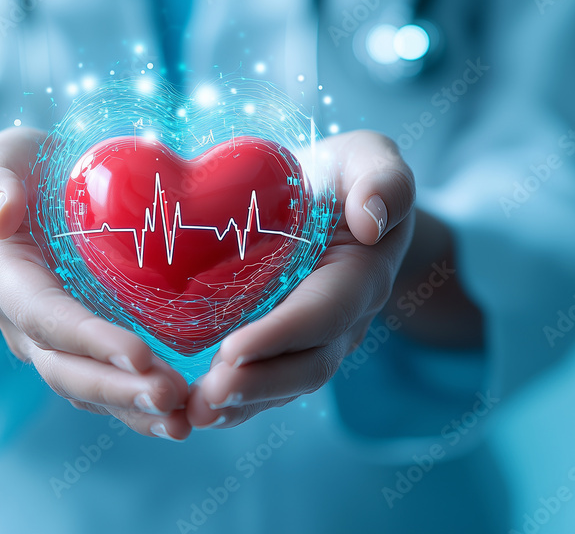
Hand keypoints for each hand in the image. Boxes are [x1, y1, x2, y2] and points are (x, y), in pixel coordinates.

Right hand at [0, 128, 191, 440]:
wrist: (18, 204)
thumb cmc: (17, 175)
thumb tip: (2, 215)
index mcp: (4, 278)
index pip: (45, 317)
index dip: (89, 340)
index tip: (139, 355)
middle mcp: (23, 323)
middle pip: (66, 370)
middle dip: (117, 390)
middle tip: (172, 400)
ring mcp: (51, 343)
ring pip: (86, 390)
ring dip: (132, 410)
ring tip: (183, 421)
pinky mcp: (81, 349)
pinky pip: (105, 386)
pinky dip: (137, 406)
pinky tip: (182, 414)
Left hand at [187, 131, 415, 428]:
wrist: (330, 195)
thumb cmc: (344, 174)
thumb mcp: (369, 158)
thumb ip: (383, 178)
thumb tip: (371, 220)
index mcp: (361, 276)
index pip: (323, 314)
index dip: (281, 336)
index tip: (232, 351)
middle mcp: (342, 320)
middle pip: (306, 366)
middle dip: (258, 386)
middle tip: (206, 399)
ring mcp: (316, 340)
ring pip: (285, 385)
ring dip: (242, 405)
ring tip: (193, 415)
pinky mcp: (286, 346)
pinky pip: (265, 382)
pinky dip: (234, 403)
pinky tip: (192, 411)